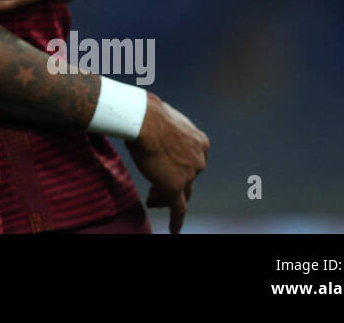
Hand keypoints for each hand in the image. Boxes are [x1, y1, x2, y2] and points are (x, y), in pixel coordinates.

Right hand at [127, 92, 209, 232]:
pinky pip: (179, 208)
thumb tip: (150, 126)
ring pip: (181, 194)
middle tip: (154, 189)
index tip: (164, 170)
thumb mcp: (164, 120)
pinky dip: (176, 220)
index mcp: (200, 142)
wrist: (143, 119)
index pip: (193, 162)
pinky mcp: (175, 186)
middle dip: (172, 184)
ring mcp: (189, 174)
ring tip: (151, 200)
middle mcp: (200, 159)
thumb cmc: (147, 114)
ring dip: (165, 198)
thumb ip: (166, 131)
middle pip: (189, 180)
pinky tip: (174, 230)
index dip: (180, 169)